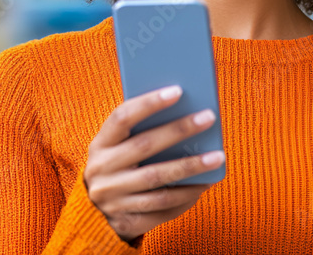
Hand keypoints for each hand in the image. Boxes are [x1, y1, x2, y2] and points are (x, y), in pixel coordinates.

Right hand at [83, 85, 224, 242]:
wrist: (94, 217)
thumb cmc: (118, 169)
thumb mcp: (116, 149)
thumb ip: (139, 133)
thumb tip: (184, 111)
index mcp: (99, 145)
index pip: (122, 117)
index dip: (148, 103)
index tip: (177, 91)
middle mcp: (101, 171)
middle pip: (144, 146)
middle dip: (179, 130)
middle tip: (208, 117)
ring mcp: (113, 198)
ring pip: (158, 181)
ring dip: (191, 167)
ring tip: (217, 156)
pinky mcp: (126, 221)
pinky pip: (163, 207)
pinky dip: (186, 195)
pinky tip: (204, 184)